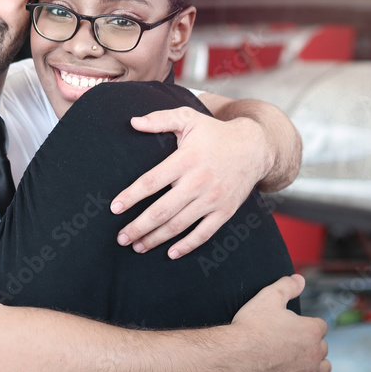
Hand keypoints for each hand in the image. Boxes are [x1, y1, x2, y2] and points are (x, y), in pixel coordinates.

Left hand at [110, 108, 268, 257]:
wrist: (255, 147)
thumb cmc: (215, 133)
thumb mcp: (188, 119)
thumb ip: (160, 119)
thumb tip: (133, 122)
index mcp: (185, 160)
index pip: (151, 182)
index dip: (131, 196)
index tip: (115, 208)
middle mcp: (198, 182)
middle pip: (162, 210)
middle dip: (138, 226)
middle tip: (121, 237)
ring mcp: (213, 199)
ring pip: (179, 225)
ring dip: (156, 238)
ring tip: (137, 246)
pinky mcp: (225, 211)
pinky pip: (204, 233)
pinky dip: (187, 245)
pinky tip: (170, 253)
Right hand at [229, 275, 330, 371]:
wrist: (235, 357)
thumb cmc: (251, 328)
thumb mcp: (267, 298)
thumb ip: (287, 286)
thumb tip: (300, 279)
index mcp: (311, 330)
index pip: (320, 326)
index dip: (306, 325)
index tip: (292, 328)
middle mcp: (315, 352)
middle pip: (322, 347)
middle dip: (309, 344)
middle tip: (289, 343)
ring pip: (323, 368)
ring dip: (314, 364)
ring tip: (297, 360)